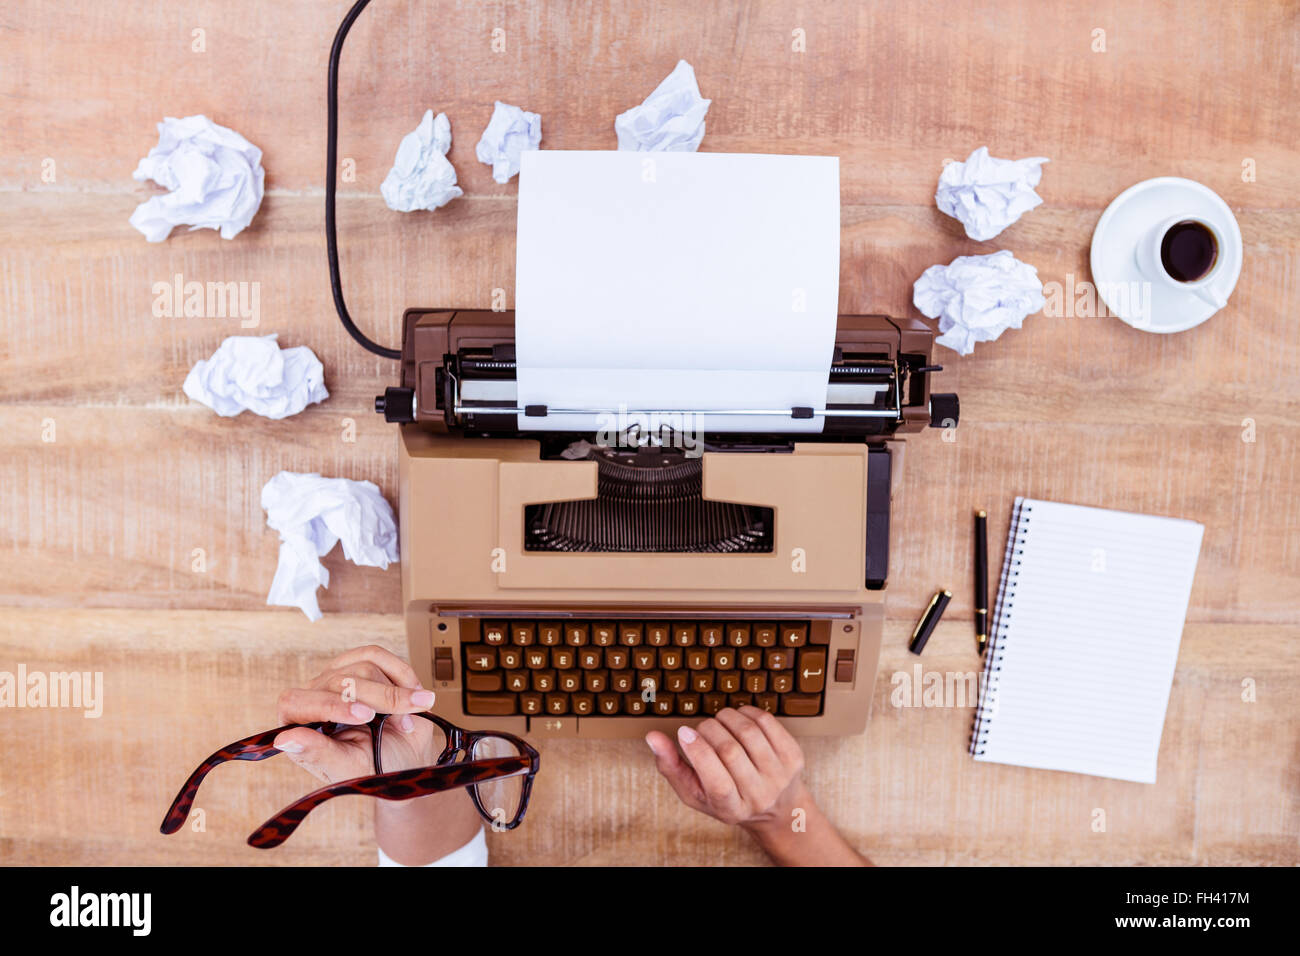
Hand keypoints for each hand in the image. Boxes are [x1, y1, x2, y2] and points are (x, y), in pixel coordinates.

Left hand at [272, 645, 437, 783]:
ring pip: (365, 666)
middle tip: (404, 723)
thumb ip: (317, 753)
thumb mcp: (347, 769)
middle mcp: (314, 696)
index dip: (331, 706)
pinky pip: (379, 655)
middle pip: (340, 682)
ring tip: (406, 720)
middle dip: (379, 701)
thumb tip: (283, 740)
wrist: (405, 759)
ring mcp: (338, 677)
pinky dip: (402, 675)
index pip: (297, 702)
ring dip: (395, 694)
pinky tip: (413, 695)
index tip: (365, 717)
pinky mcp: (360, 664)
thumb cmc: (372, 768)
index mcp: (298, 724)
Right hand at [645, 706, 804, 827]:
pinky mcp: (794, 755)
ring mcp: (781, 776)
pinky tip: (738, 718)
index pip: (716, 782)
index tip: (683, 732)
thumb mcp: (694, 792)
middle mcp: (760, 796)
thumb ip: (670, 766)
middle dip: (708, 730)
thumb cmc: (726, 797)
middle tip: (701, 729)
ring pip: (748, 732)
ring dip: (726, 718)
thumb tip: (652, 737)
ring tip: (718, 722)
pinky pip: (767, 722)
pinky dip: (747, 712)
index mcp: (732, 809)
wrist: (776, 808)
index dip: (698, 752)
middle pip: (730, 751)